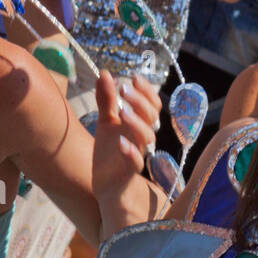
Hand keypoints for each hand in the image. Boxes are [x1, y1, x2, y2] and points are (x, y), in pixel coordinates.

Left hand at [92, 71, 161, 202]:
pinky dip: (131, 152)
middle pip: (151, 117)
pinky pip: (135, 162)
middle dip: (140, 102)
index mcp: (138, 124)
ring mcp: (137, 153)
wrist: (107, 183)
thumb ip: (107, 99)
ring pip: (147, 137)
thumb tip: (105, 73)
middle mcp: (141, 137)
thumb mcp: (106, 122)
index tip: (134, 78)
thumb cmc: (110, 151)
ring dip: (137, 123)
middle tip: (125, 89)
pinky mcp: (128, 171)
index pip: (152, 105)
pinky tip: (121, 143)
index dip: (147, 91)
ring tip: (123, 113)